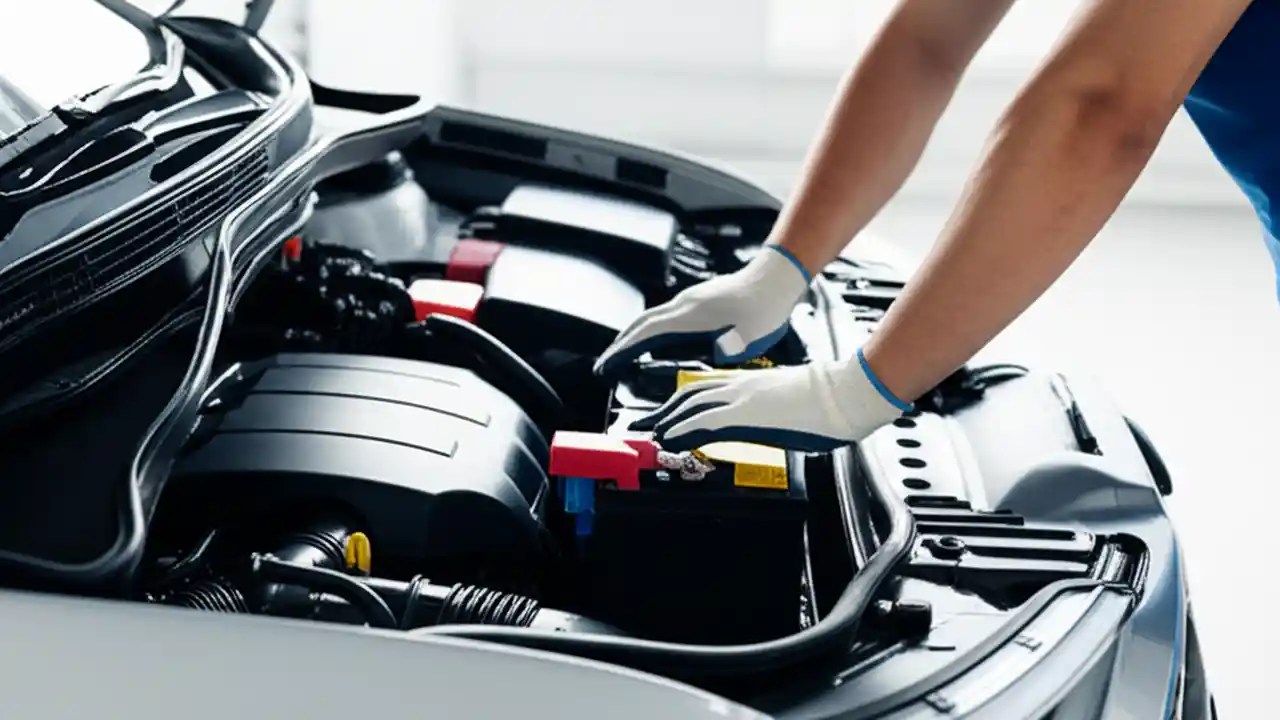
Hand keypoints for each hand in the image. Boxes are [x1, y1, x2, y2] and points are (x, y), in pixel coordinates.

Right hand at [593, 245, 811, 375]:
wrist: (777, 278)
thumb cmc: (764, 309)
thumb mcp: (748, 337)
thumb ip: (728, 348)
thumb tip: (715, 353)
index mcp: (690, 315)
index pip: (645, 334)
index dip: (622, 352)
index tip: (605, 368)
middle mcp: (684, 304)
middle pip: (641, 324)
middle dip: (620, 345)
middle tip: (606, 365)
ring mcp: (691, 300)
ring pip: (653, 318)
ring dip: (634, 336)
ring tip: (624, 355)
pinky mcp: (700, 300)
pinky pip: (666, 316)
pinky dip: (652, 330)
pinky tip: (657, 341)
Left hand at [629, 350, 911, 451]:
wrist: (844, 393)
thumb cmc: (828, 397)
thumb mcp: (790, 398)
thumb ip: (771, 406)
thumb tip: (769, 420)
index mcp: (750, 381)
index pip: (705, 387)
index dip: (681, 401)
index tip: (667, 413)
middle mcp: (740, 385)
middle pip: (690, 394)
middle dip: (665, 410)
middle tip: (647, 425)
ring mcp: (741, 398)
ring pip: (691, 405)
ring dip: (668, 421)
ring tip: (653, 435)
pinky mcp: (746, 415)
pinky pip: (704, 422)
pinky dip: (682, 430)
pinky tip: (670, 438)